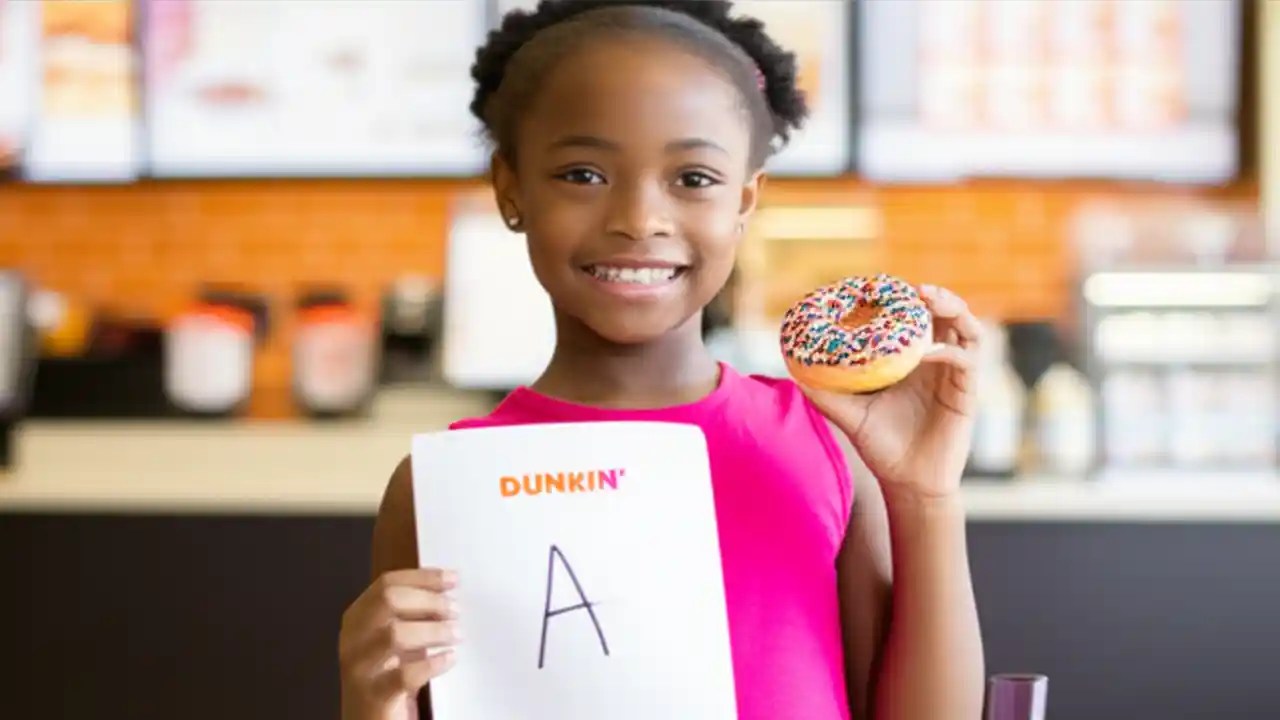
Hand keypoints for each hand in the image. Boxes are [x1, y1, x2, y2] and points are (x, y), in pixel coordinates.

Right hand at [339, 569, 460, 718]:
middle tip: (456, 611)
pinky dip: (432, 663)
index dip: (423, 578)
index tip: (453, 579)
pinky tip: (448, 659)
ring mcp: (359, 668)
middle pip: (389, 600)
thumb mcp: (397, 640)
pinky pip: (404, 674)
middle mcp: (352, 639)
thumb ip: (412, 615)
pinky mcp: (373, 696)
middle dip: (429, 601)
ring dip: (433, 630)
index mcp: (357, 619)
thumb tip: (447, 590)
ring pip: (395, 633)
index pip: (387, 583)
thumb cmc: (387, 677)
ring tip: (456, 635)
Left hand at [803, 284, 981, 500]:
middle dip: (935, 296)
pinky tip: (930, 352)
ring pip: (966, 329)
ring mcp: (953, 376)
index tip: (886, 286)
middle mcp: (935, 362)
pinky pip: (966, 362)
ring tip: (929, 301)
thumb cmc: (881, 447)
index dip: (906, 299)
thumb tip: (794, 374)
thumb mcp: (849, 416)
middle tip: (915, 289)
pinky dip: (951, 351)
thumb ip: (826, 394)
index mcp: (910, 360)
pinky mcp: (966, 394)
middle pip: (946, 315)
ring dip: (952, 310)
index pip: (915, 318)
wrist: (907, 483)